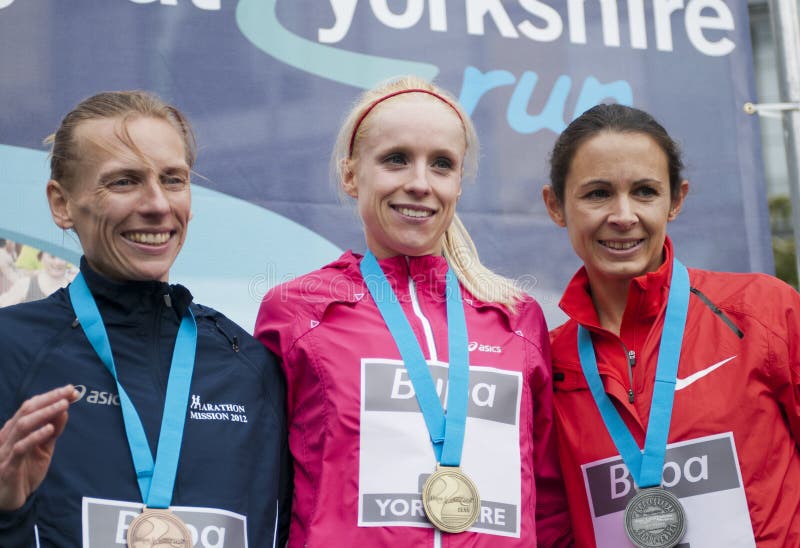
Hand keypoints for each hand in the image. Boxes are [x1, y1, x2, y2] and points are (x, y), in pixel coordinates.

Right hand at [0, 385, 78, 510]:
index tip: (71, 390)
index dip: (50, 396)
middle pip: (27, 411)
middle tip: (70, 391)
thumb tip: (64, 410)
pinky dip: (35, 437)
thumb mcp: (43, 449)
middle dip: (50, 398)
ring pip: (22, 425)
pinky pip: (20, 448)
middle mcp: (7, 436)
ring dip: (44, 413)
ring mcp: (5, 451)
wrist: (10, 500)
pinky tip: (49, 429)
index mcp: (14, 430)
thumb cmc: (25, 471)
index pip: (31, 406)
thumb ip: (52, 431)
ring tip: (63, 405)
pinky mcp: (7, 467)